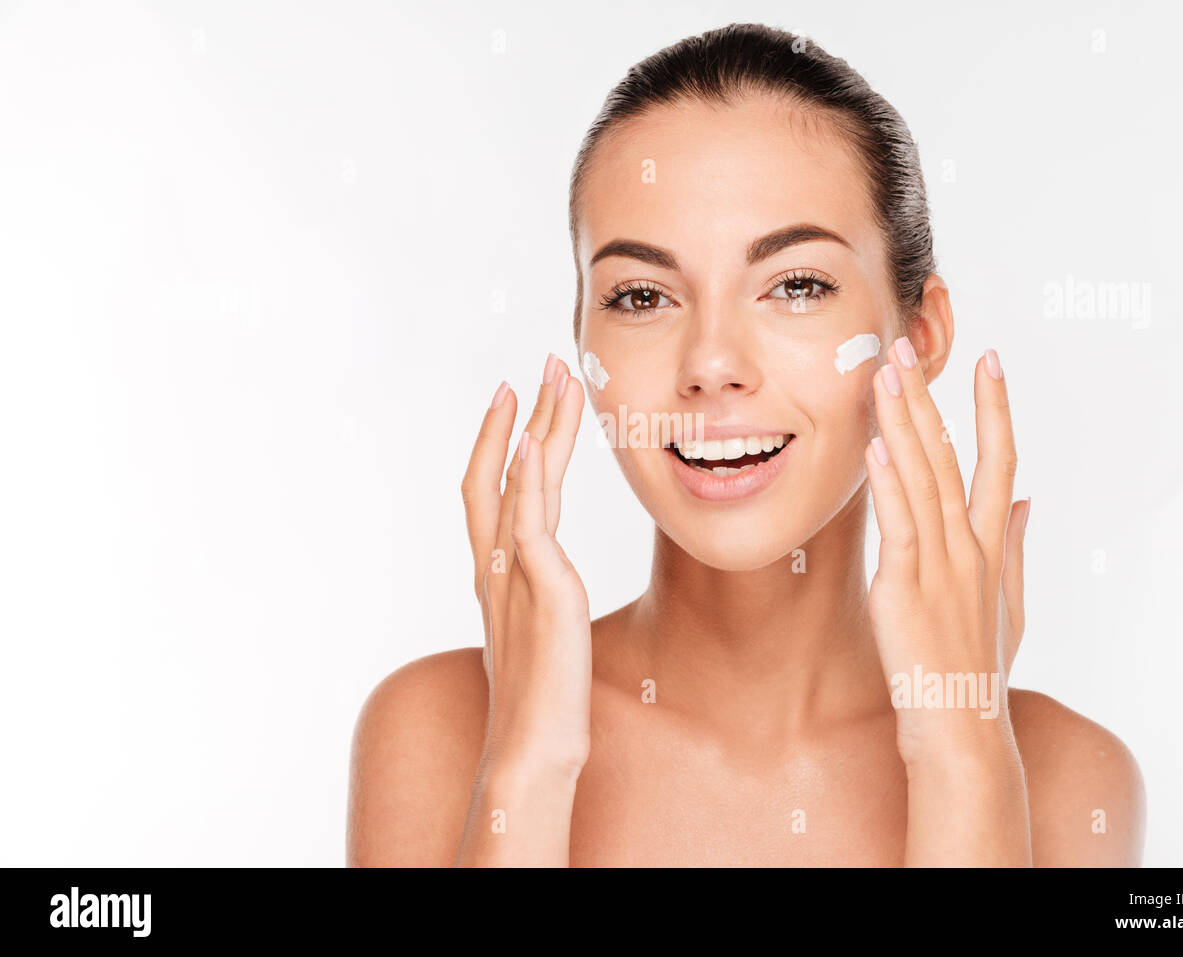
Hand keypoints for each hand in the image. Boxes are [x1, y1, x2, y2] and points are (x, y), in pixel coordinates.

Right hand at [460, 354, 590, 776]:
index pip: (491, 491)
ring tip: (552, 380)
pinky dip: (528, 481)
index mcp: (497, 576)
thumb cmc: (542, 704)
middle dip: (522, 415)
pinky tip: (536, 445)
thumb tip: (548, 579)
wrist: (533, 753)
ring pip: (518, 485)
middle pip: (500, 473)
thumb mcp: (540, 637)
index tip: (516, 398)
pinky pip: (529, 526)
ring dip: (535, 427)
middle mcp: (497, 568)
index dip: (499, 441)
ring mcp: (515, 578)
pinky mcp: (541, 594)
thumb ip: (539, 598)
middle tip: (543, 364)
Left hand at [863, 339, 1027, 767]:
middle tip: (910, 347)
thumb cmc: (977, 668)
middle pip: (949, 456)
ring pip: (922, 479)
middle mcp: (968, 546)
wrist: (961, 724)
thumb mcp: (1008, 603)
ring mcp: (938, 564)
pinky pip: (898, 525)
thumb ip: (1015, 546)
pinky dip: (889, 484)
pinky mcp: (904, 587)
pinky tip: (878, 447)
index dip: (994, 409)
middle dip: (930, 398)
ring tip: (888, 376)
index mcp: (991, 545)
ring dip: (903, 424)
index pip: (999, 460)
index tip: (991, 361)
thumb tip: (1025, 500)